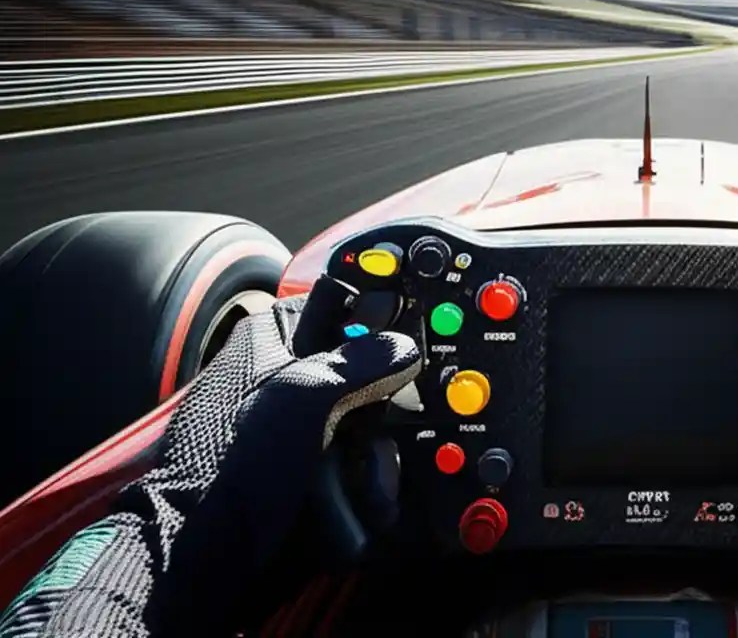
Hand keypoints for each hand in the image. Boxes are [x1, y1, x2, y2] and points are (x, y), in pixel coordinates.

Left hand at [125, 294, 420, 630]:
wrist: (207, 558)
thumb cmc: (231, 466)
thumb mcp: (303, 398)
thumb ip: (360, 360)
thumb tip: (405, 345)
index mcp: (273, 338)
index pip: (344, 303)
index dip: (379, 318)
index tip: (407, 342)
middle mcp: (288, 377)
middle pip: (370, 371)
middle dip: (383, 408)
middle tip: (371, 432)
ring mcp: (301, 426)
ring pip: (373, 424)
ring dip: (376, 460)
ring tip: (359, 487)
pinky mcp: (312, 469)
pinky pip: (361, 464)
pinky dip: (367, 487)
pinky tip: (357, 506)